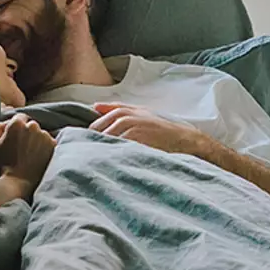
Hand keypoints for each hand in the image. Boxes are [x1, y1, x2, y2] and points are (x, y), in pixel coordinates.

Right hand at [0, 115, 55, 186]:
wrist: (18, 182)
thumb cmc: (4, 164)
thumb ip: (0, 129)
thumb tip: (6, 123)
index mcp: (17, 123)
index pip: (20, 117)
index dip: (18, 127)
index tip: (18, 136)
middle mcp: (32, 126)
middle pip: (31, 125)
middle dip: (28, 133)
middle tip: (24, 146)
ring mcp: (44, 135)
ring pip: (41, 133)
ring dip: (38, 139)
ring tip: (31, 153)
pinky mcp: (53, 144)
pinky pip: (49, 142)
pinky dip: (46, 147)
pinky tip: (39, 156)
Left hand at [90, 103, 209, 156]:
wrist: (184, 139)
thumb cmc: (161, 128)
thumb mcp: (140, 112)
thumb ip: (116, 108)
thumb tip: (94, 106)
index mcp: (124, 111)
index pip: (97, 123)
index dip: (90, 133)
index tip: (85, 142)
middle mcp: (126, 118)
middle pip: (99, 132)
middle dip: (92, 142)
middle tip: (87, 154)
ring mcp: (132, 131)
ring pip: (107, 140)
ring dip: (100, 149)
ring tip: (95, 160)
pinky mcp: (138, 143)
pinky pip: (119, 150)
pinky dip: (113, 155)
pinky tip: (109, 163)